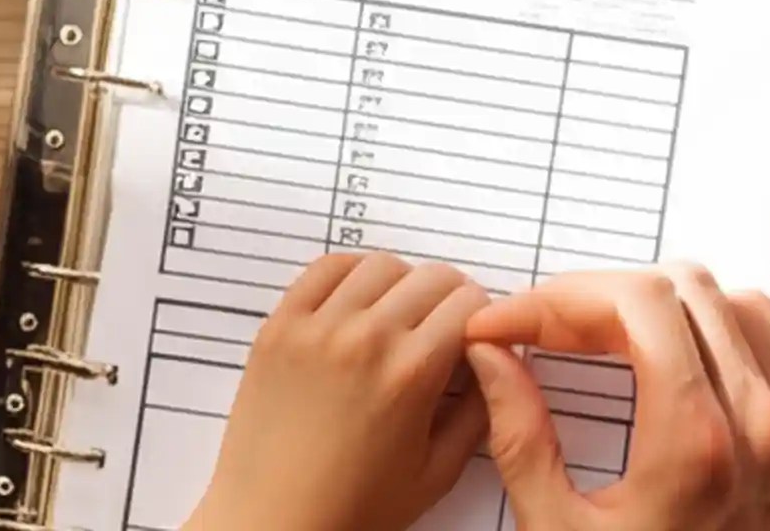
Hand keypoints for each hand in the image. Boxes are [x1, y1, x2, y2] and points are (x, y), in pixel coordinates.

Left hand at [185, 252, 490, 530]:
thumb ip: (479, 411)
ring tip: (399, 316)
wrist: (271, 522)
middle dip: (450, 299)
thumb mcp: (438, 471)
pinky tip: (359, 300)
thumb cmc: (352, 508)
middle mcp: (367, 338)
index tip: (473, 337)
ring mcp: (318, 326)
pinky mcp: (280, 325)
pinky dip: (352, 272)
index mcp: (412, 373)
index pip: (470, 302)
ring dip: (402, 283)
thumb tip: (497, 362)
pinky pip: (326, 268)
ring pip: (382, 265)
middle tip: (442, 328)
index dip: (481, 319)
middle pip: (432, 277)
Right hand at [464, 264, 769, 530]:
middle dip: (595, 297)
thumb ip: (519, 435)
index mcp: (695, 443)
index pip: (632, 303)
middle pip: (677, 288)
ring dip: (656, 303)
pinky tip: (663, 353)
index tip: (504, 321)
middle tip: (540, 330)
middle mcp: (761, 421)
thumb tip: (489, 354)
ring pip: (729, 298)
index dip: (556, 297)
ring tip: (596, 337)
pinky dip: (713, 325)